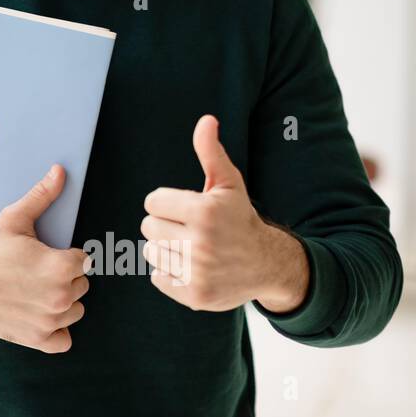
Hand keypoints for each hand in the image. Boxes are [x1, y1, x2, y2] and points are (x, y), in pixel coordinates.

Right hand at [0, 165, 88, 353]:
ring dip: (61, 302)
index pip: (83, 260)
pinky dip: (56, 330)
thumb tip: (60, 171)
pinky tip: (40, 315)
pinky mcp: (38, 340)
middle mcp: (60, 297)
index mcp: (60, 266)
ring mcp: (50, 322)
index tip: (44, 255)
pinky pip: (64, 340)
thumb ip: (42, 196)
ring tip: (35, 291)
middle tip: (35, 271)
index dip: (65, 255)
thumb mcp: (13, 219)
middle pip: (81, 284)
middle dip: (63, 277)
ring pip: (75, 310)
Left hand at [140, 114, 307, 312]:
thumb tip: (206, 120)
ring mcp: (197, 272)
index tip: (187, 209)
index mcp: (204, 212)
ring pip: (150, 252)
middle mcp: (200, 243)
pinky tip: (192, 268)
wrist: (267, 264)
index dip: (167, 203)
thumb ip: (211, 152)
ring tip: (192, 248)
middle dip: (166, 225)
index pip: (152, 201)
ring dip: (166, 249)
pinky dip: (170, 273)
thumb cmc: (239, 218)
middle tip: (190, 230)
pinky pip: (157, 277)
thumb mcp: (228, 184)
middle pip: (148, 227)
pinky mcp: (194, 295)